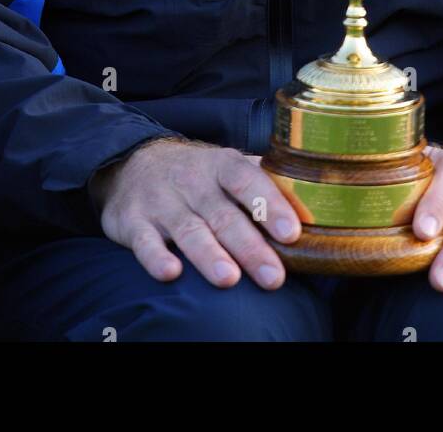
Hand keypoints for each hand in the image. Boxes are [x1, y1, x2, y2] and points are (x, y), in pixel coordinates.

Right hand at [89, 138, 301, 289]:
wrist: (132, 163)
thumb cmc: (196, 174)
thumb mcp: (227, 165)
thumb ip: (264, 180)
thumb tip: (310, 200)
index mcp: (221, 165)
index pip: (248, 181)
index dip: (271, 205)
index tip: (292, 232)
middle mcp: (192, 181)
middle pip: (224, 215)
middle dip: (250, 247)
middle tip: (273, 276)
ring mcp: (162, 202)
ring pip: (189, 230)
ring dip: (209, 255)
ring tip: (229, 279)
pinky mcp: (134, 222)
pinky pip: (144, 241)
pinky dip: (156, 257)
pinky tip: (171, 273)